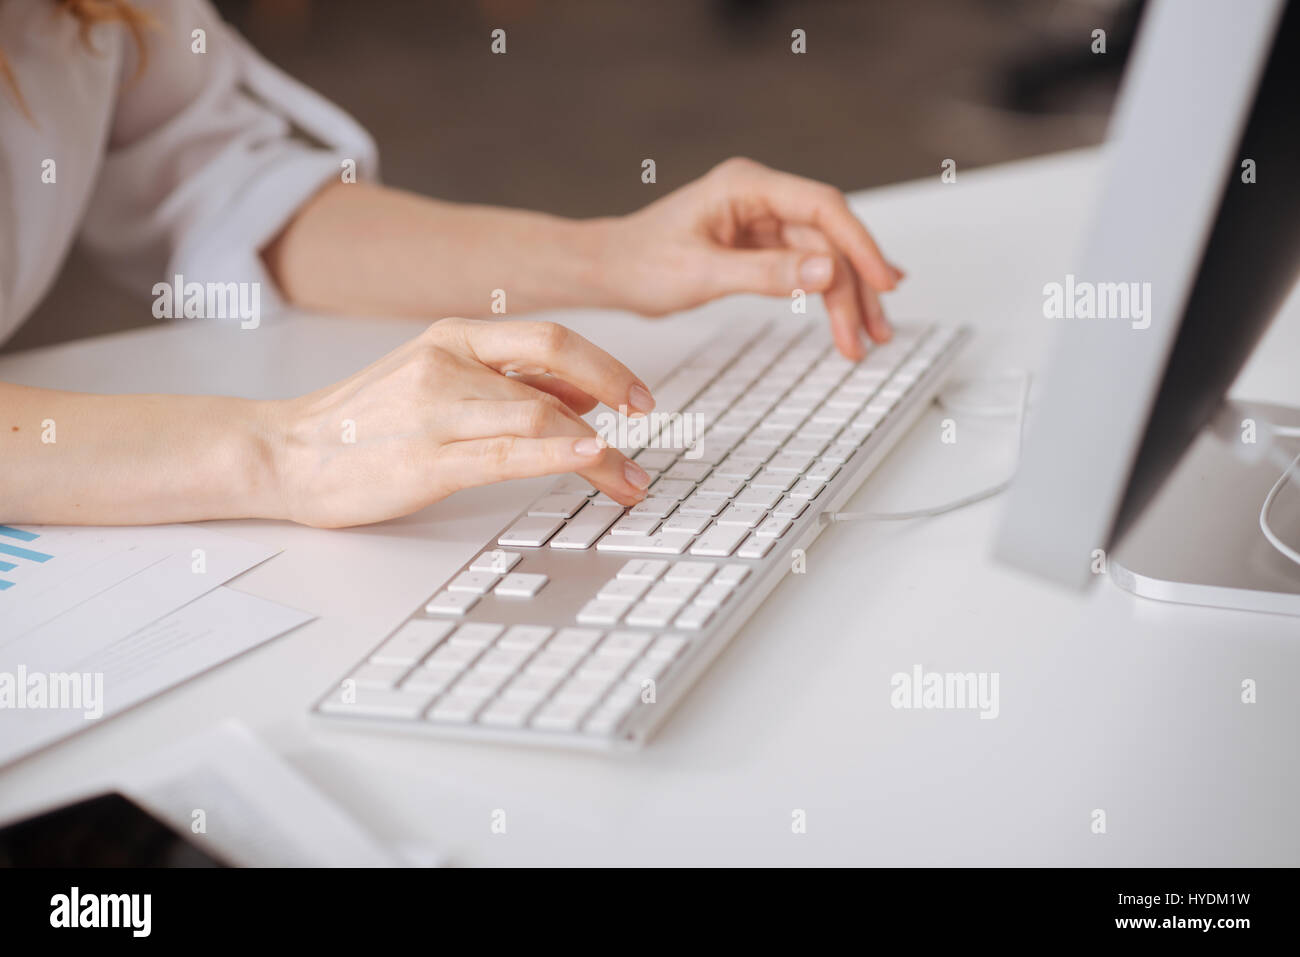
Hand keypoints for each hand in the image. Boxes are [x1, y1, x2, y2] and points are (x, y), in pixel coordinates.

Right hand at [267, 318, 655, 526]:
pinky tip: (593, 458)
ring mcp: (437, 410)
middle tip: (649, 432)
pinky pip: (508, 453)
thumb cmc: (364, 423)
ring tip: (630, 481)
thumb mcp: (435, 380)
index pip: (550, 339)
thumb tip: (581, 394)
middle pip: (556, 372)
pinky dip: (559, 455)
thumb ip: (505, 382)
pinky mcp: (427, 460)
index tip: (639, 397)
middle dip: (616, 397)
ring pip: (541, 417)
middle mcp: (449, 363)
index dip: (606, 365)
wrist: (285, 453)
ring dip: (600, 453)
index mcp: (454, 337)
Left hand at [604, 157, 904, 358]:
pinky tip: (848, 313)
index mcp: (746, 186)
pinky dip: (823, 295)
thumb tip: (827, 274)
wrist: (608, 269)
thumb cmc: (640, 264)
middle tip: (873, 331)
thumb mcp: (702, 275)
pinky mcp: (758, 244)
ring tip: (863, 340)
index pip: (821, 208)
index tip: (883, 282)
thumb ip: (766, 275)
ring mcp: (761, 220)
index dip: (860, 245)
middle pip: (828, 238)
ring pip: (821, 257)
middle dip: (855, 286)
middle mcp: (760, 197)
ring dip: (844, 298)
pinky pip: (803, 268)